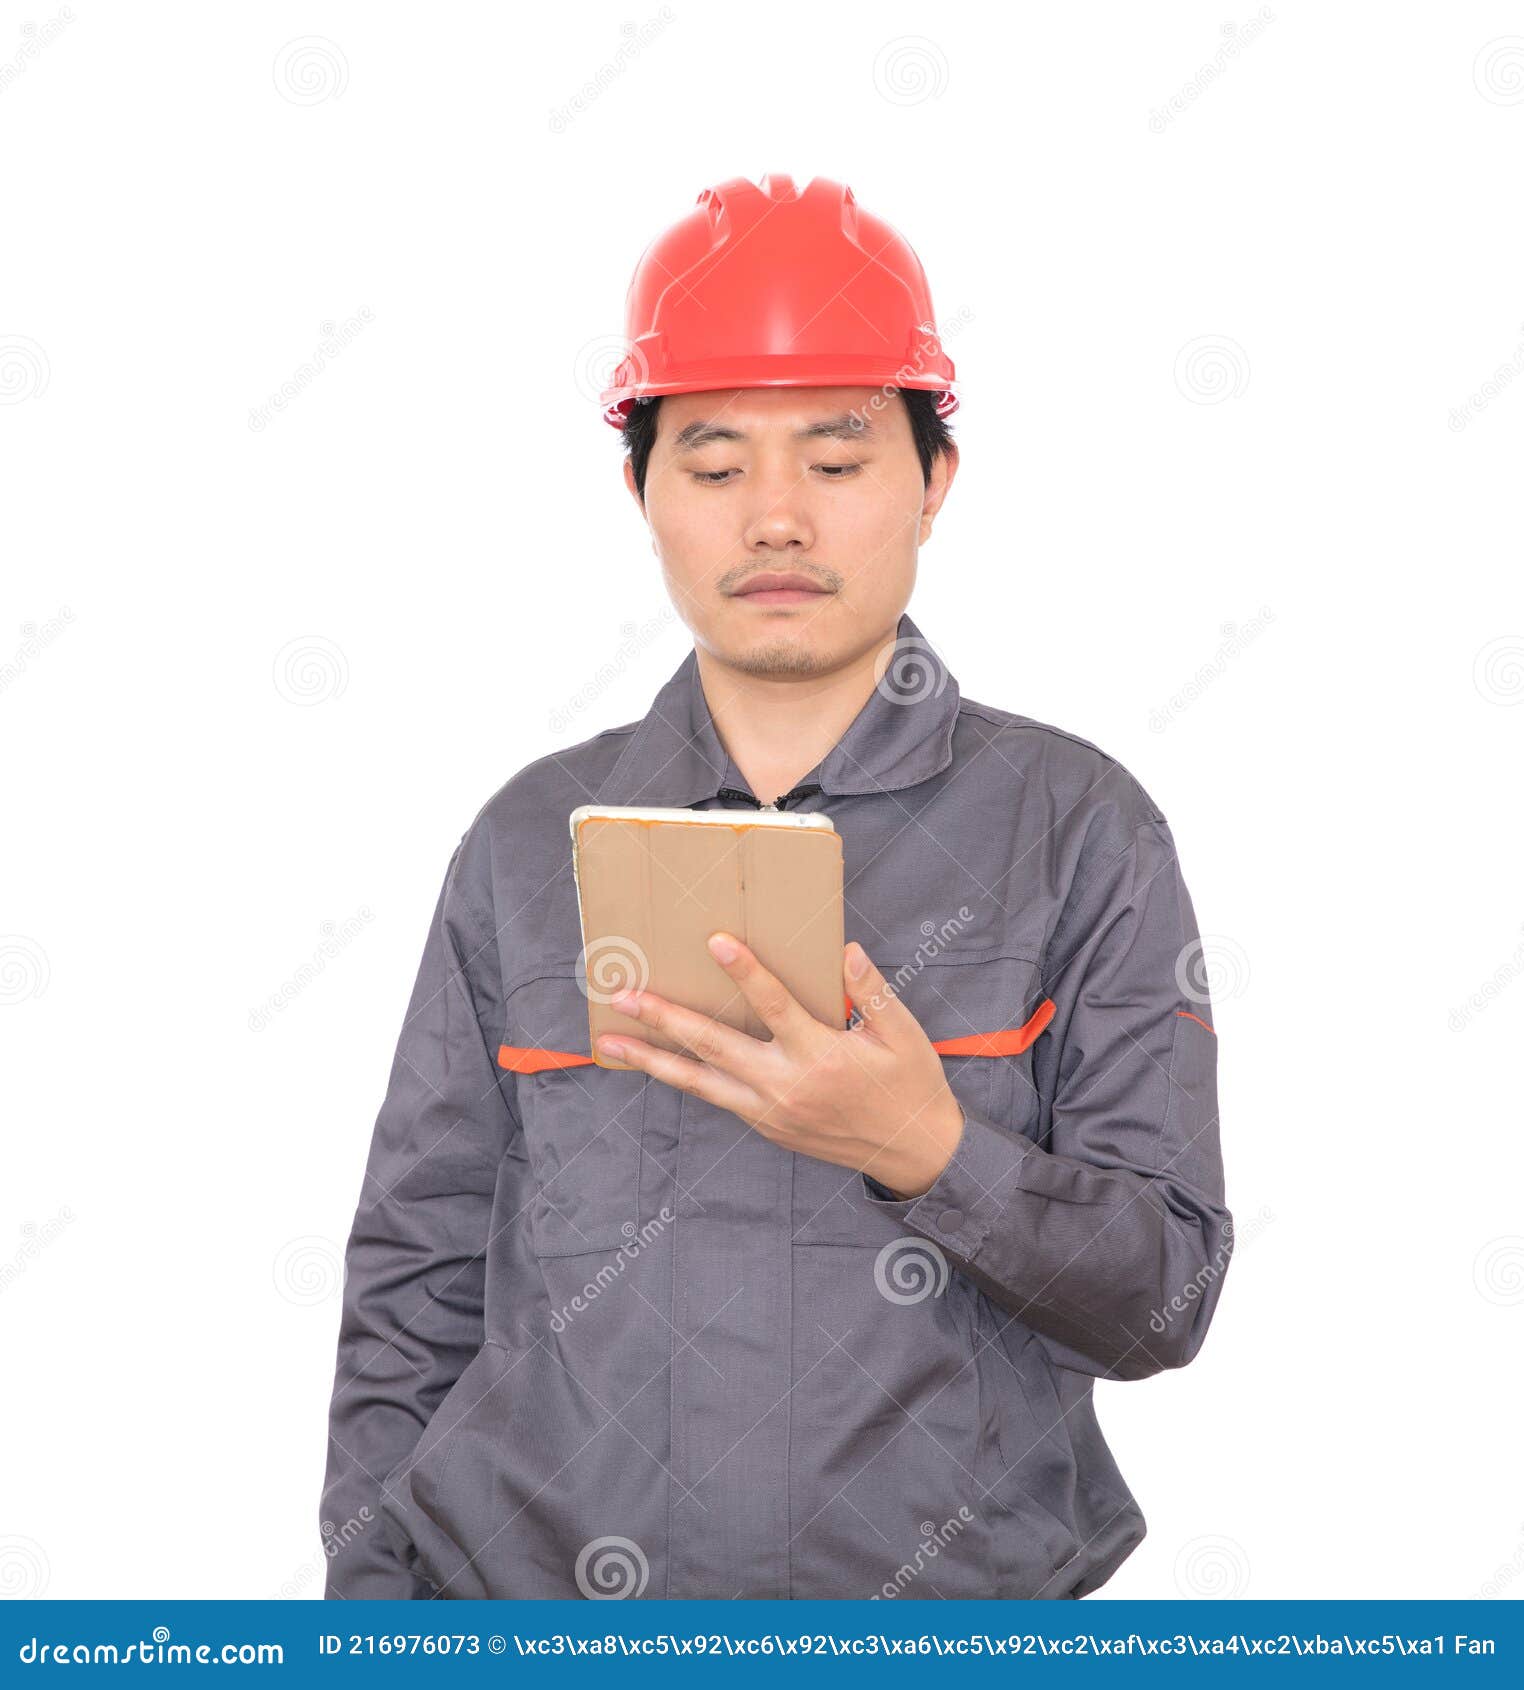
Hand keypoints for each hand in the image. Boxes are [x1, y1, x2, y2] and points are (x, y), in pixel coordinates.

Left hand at [595, 933, 964, 1198]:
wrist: (913, 1153)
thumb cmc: (912, 1086)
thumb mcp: (904, 1035)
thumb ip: (873, 993)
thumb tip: (846, 952)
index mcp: (821, 1056)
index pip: (774, 1006)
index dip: (745, 972)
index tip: (717, 941)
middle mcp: (786, 1085)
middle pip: (713, 1046)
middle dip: (665, 1019)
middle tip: (626, 995)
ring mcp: (770, 1110)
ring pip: (699, 1081)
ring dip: (652, 1059)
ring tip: (610, 1043)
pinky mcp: (765, 1125)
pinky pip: (715, 1097)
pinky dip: (682, 1079)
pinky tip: (657, 1064)